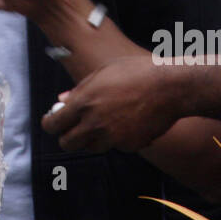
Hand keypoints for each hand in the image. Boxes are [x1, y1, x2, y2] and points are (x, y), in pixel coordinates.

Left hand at [41, 52, 179, 152]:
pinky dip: (117, 139)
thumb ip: (80, 89)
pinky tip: (127, 121)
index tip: (53, 122)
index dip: (50, 124)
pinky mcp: (129, 146)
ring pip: (92, 147)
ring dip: (92, 138)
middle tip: (74, 128)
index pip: (53, 124)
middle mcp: (94, 122)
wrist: (170, 86)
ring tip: (105, 120)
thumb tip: (62, 100)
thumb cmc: (137, 72)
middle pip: (68, 144)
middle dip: (68, 136)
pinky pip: (116, 146)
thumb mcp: (103, 72)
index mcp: (84, 101)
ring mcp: (112, 137)